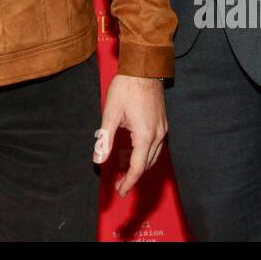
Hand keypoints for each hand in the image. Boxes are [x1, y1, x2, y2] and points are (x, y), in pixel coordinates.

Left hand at [95, 74, 166, 197]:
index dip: (129, 182)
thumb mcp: (111, 113)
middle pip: (147, 165)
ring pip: (153, 156)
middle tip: (120, 183)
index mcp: (145, 135)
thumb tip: (98, 160)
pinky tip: (134, 152)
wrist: (144, 67)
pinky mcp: (162, 122)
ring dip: (140, 166)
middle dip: (133, 176)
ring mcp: (162, 129)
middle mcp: (157, 135)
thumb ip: (105, 139)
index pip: (137, 167)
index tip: (121, 192)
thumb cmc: (126, 87)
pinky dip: (145, 154)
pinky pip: (155, 146)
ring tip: (124, 170)